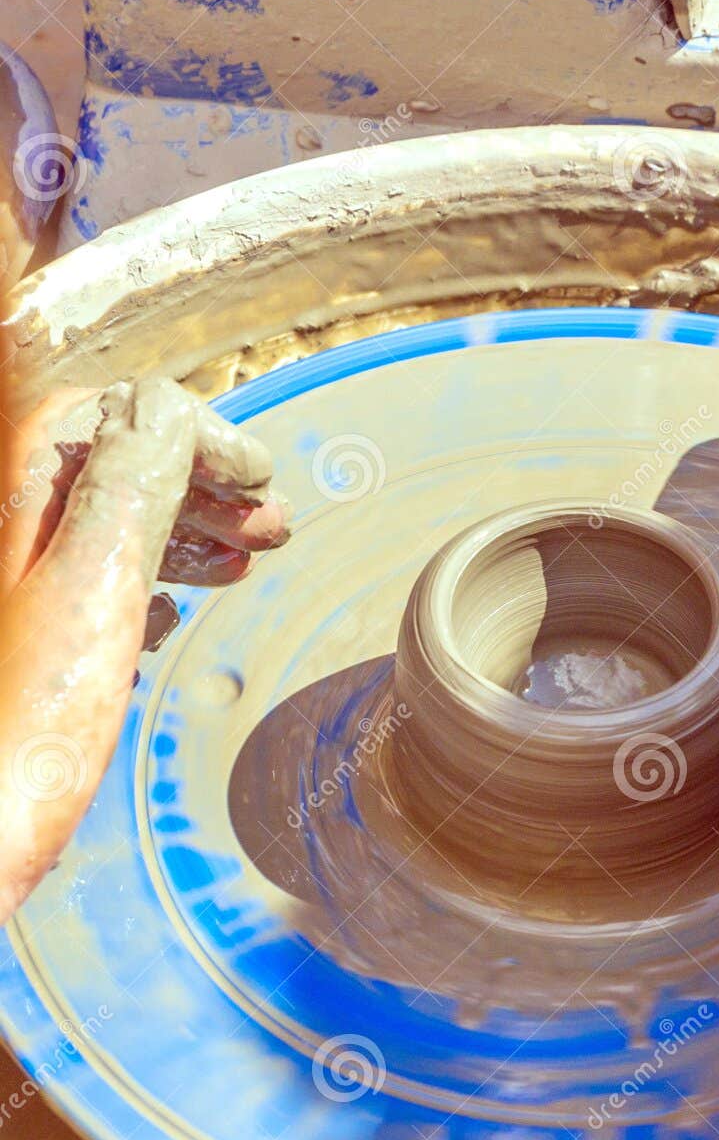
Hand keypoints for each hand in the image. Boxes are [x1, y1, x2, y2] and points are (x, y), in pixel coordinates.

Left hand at [0, 378, 286, 913]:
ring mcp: (10, 590)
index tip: (260, 478)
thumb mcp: (95, 580)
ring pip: (101, 529)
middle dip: (197, 488)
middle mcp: (5, 532)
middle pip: (108, 468)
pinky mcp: (17, 649)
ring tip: (245, 565)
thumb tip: (171, 408)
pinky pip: (81, 588)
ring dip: (179, 536)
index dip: (195, 435)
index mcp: (15, 495)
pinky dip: (139, 588)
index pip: (112, 414)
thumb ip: (133, 478)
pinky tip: (171, 619)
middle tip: (271, 527)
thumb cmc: (20, 731)